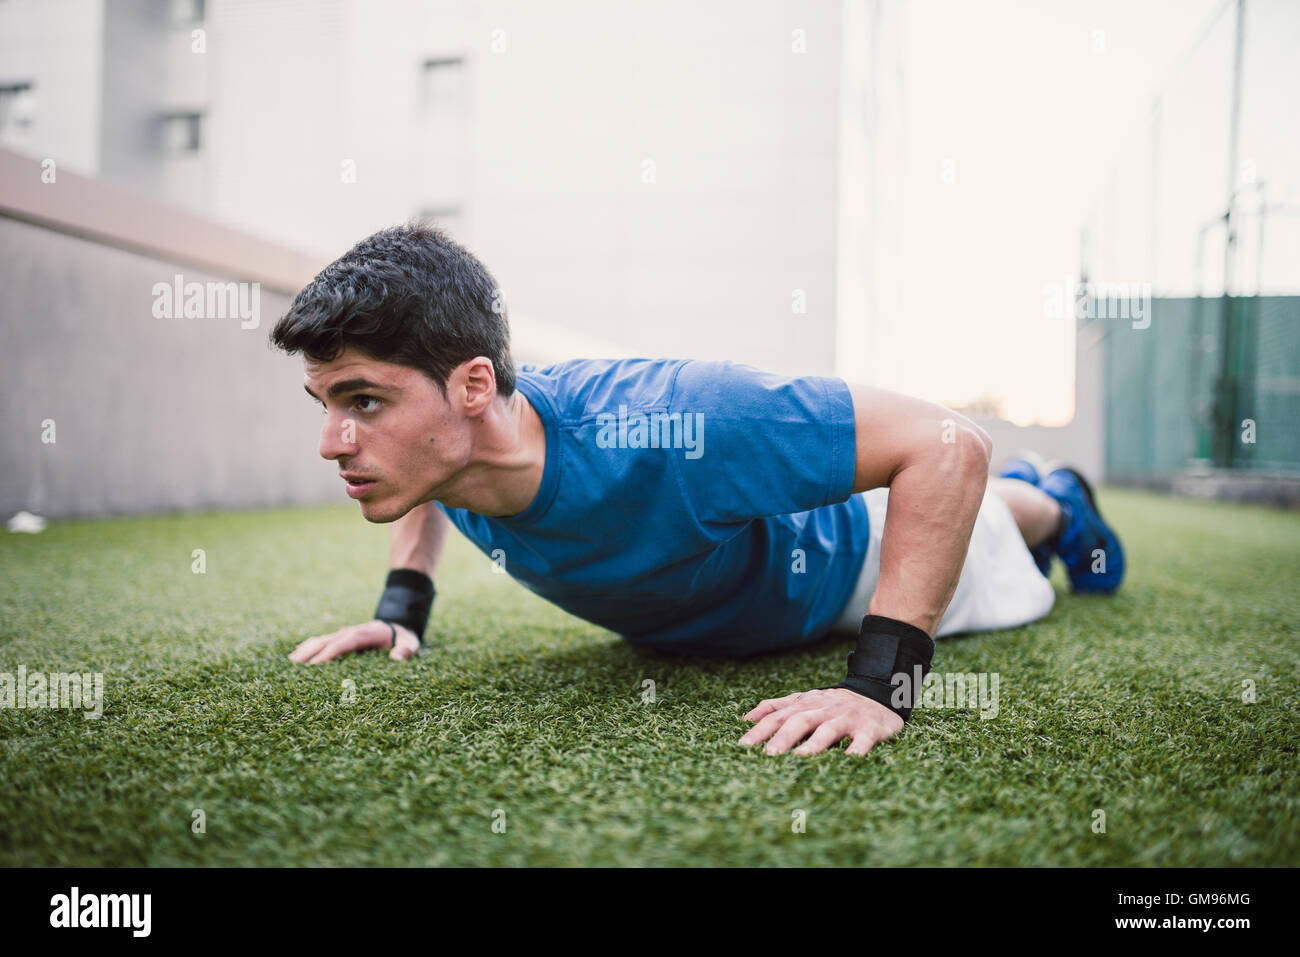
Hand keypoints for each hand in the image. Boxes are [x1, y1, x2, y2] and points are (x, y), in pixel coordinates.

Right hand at [288, 619, 419, 663]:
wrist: (398, 625)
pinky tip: (296, 657)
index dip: (331, 652)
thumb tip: (397, 658)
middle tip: (294, 665)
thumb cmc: (404, 638)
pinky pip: (322, 643)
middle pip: (328, 640)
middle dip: (311, 652)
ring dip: (306, 650)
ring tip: (289, 663)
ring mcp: (344, 635)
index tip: (316, 664)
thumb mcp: (410, 643)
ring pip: (321, 641)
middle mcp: (351, 632)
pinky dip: (308, 648)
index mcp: (366, 634)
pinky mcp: (341, 639)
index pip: (345, 642)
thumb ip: (406, 650)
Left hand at [739, 688, 904, 755]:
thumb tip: (745, 720)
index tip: (743, 747)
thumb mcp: (803, 700)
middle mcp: (823, 710)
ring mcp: (846, 719)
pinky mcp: (869, 729)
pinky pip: (863, 740)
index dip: (760, 730)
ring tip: (801, 757)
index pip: (777, 716)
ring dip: (814, 743)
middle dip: (783, 737)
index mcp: (804, 705)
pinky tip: (850, 760)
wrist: (877, 693)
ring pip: (828, 730)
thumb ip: (775, 707)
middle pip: (800, 721)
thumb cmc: (832, 704)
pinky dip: (857, 750)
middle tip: (769, 755)